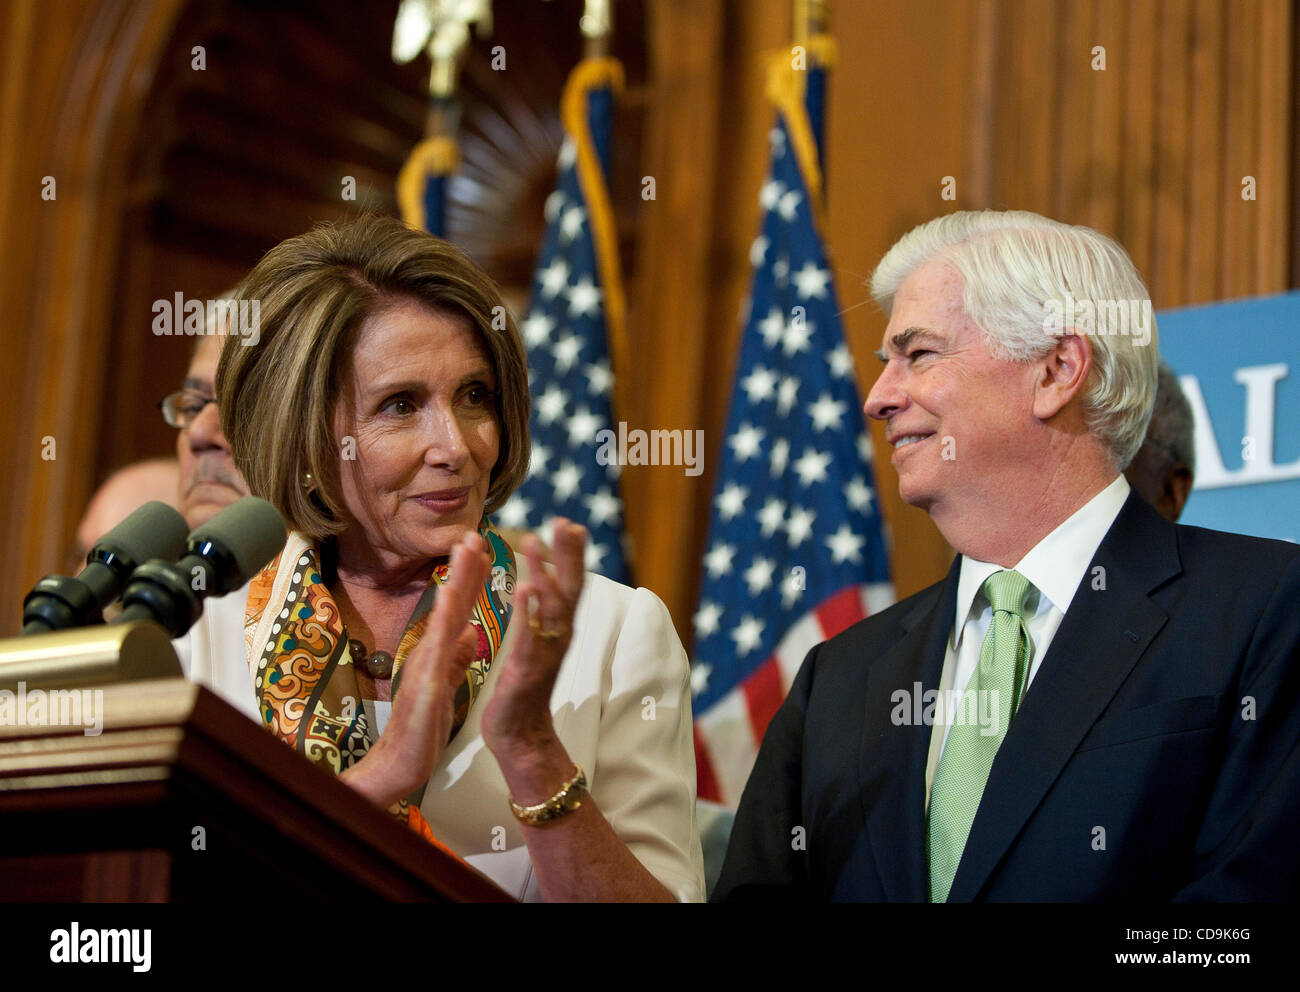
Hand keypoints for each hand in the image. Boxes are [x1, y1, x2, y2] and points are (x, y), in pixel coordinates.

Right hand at [339, 532, 488, 808]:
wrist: (401, 763)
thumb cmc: (422, 727)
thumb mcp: (445, 684)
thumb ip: (456, 657)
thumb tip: (469, 632)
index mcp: (439, 650)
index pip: (458, 607)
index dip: (470, 577)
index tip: (481, 547)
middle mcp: (431, 648)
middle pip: (451, 600)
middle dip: (464, 565)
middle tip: (475, 530)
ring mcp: (427, 660)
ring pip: (445, 611)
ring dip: (456, 577)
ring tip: (467, 546)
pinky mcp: (426, 678)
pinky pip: (438, 643)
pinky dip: (446, 617)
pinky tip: (453, 595)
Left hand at [482, 518, 585, 763]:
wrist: (522, 738)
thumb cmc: (526, 690)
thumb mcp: (536, 645)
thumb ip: (542, 617)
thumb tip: (545, 584)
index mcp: (558, 631)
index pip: (570, 585)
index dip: (571, 555)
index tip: (570, 523)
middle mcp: (558, 639)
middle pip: (570, 591)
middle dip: (568, 556)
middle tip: (566, 522)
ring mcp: (543, 656)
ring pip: (550, 611)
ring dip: (545, 575)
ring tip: (536, 544)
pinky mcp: (523, 672)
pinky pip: (527, 639)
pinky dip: (527, 613)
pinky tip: (524, 589)